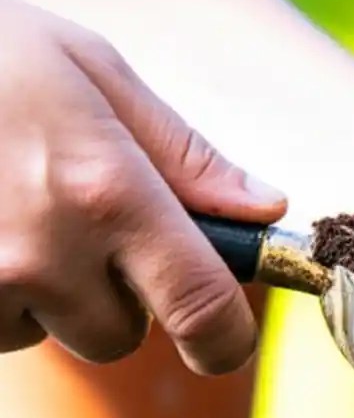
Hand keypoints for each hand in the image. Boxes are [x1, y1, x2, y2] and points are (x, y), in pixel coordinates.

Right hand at [0, 0, 285, 373]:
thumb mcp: (95, 75)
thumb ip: (185, 156)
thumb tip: (265, 208)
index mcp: (107, 191)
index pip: (200, 307)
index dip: (226, 341)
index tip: (226, 342)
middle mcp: (44, 249)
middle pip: (119, 335)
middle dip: (118, 299)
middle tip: (82, 228)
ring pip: (50, 335)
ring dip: (49, 297)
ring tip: (13, 214)